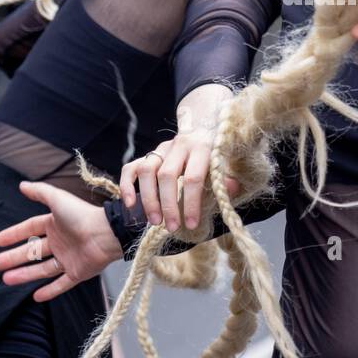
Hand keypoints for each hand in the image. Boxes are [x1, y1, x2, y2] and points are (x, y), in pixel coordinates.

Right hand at [0, 181, 120, 302]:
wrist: (106, 234)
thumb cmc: (82, 215)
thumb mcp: (57, 199)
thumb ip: (40, 192)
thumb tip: (22, 185)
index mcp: (55, 224)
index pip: (29, 229)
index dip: (14, 234)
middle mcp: (60, 242)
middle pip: (31, 252)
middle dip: (10, 259)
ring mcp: (69, 258)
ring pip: (41, 269)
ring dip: (23, 274)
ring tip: (5, 279)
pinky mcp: (78, 273)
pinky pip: (61, 284)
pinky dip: (49, 291)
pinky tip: (35, 297)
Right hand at [118, 83, 240, 231]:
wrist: (206, 130)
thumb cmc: (218, 157)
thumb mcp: (228, 167)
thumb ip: (226, 178)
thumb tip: (230, 188)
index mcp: (202, 147)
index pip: (193, 177)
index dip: (191, 202)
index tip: (191, 223)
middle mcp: (179, 144)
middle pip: (167, 175)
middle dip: (168, 205)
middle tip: (172, 227)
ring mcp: (161, 148)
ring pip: (147, 171)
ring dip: (149, 199)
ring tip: (155, 221)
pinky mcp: (148, 154)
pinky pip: (131, 168)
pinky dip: (128, 186)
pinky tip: (130, 204)